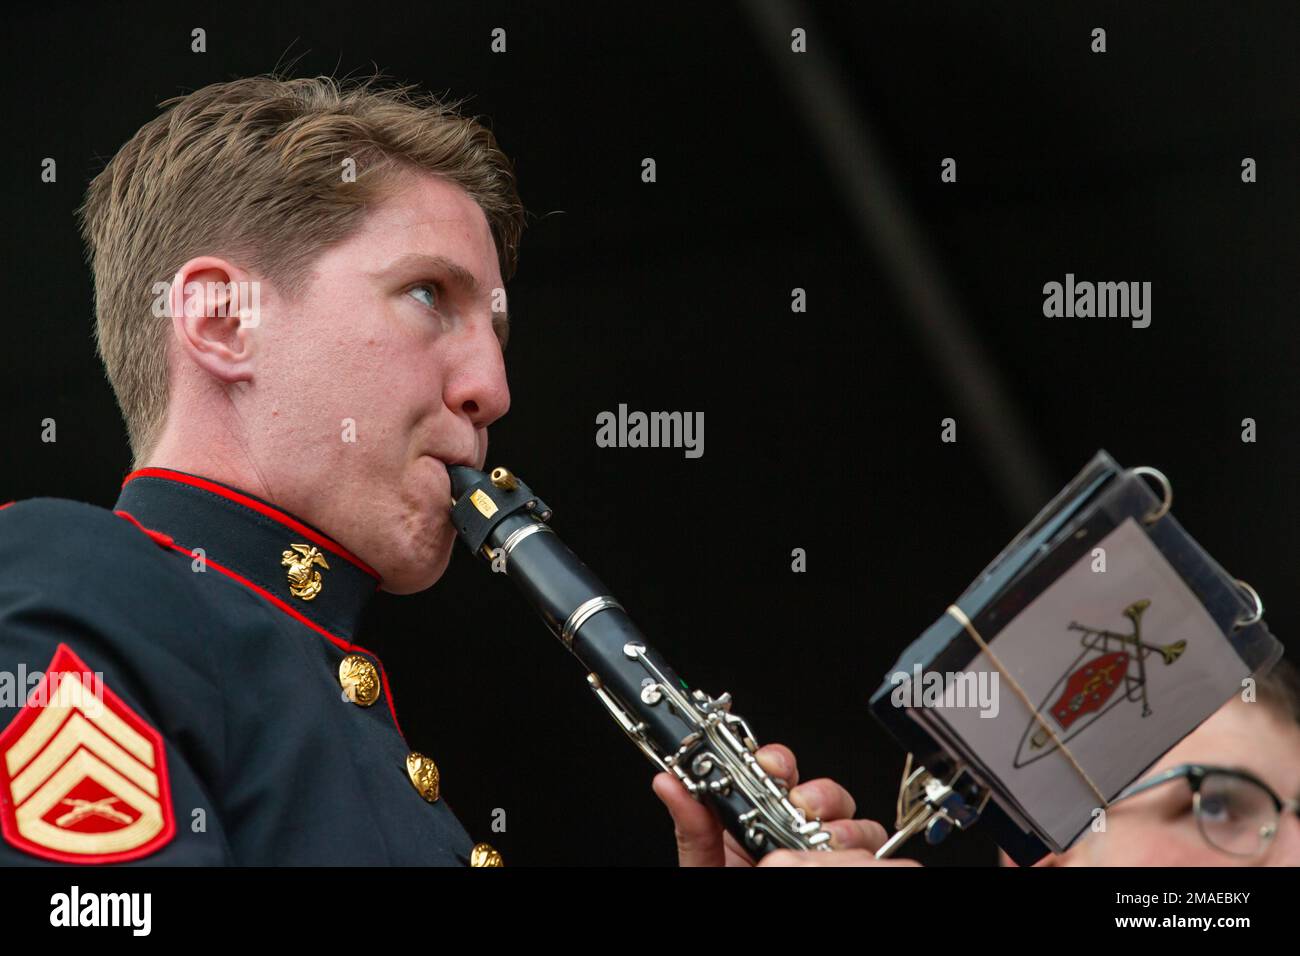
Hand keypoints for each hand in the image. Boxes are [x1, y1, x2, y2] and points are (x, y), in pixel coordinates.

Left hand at [651, 742, 919, 866]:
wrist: (737, 926)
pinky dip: (863, 849)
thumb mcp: (705, 862)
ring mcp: (825, 849)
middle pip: (823, 791)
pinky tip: (839, 857)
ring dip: (843, 825)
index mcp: (756, 815)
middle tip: (802, 807)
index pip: (778, 770)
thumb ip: (693, 826)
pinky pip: (874, 849)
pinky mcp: (850, 865)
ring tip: (823, 841)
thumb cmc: (730, 884)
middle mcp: (794, 828)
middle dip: (818, 793)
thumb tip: (669, 783)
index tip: (772, 767)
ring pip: (853, 818)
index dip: (779, 762)